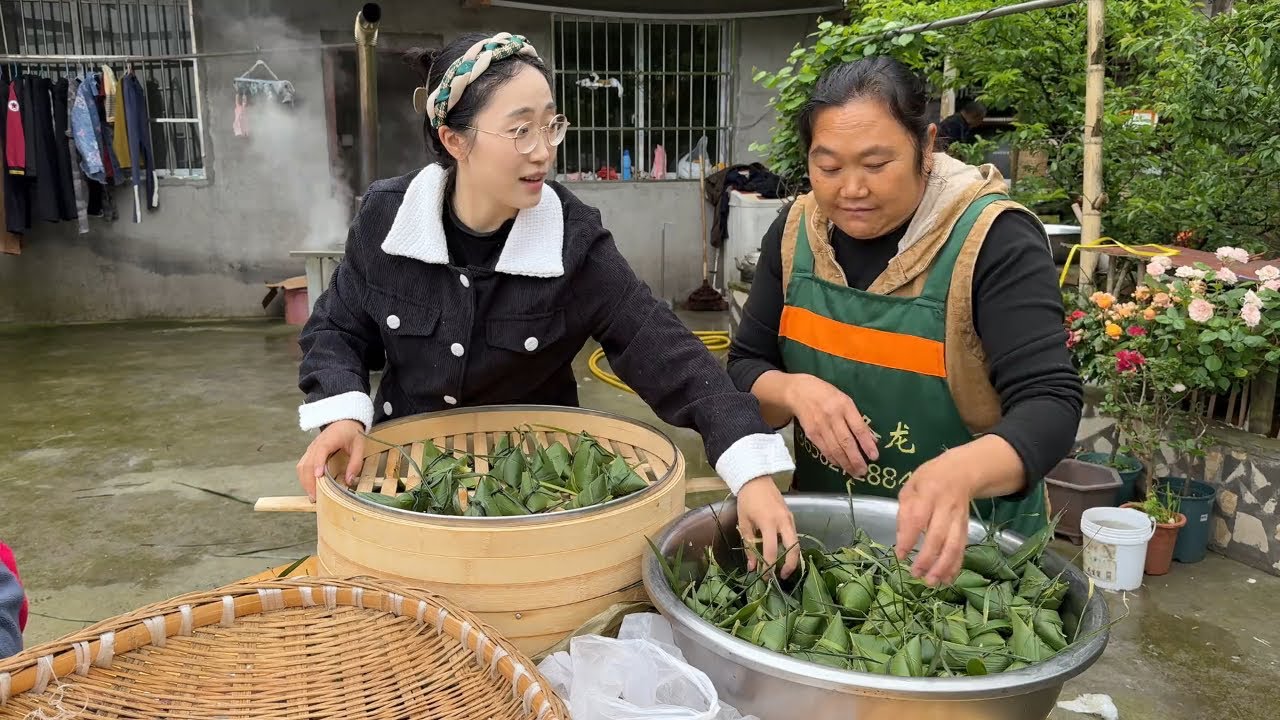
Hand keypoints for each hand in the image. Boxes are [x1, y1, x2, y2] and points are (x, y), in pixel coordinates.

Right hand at [295, 420, 365, 500]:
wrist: (343, 421)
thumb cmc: (351, 433)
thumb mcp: (359, 446)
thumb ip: (355, 463)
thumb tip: (350, 481)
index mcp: (328, 440)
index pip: (320, 452)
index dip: (318, 464)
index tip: (318, 476)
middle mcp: (316, 445)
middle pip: (307, 463)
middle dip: (309, 481)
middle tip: (315, 497)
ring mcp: (311, 449)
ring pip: (302, 466)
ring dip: (305, 482)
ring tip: (312, 496)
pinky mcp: (309, 454)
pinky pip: (302, 466)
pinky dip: (304, 478)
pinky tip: (310, 488)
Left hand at [736, 477, 799, 577]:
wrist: (756, 480)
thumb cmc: (747, 501)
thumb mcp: (744, 523)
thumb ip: (749, 546)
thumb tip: (752, 567)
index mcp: (768, 522)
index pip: (771, 550)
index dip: (768, 567)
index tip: (765, 577)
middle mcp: (783, 521)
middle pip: (793, 549)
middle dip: (789, 566)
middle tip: (781, 577)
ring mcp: (790, 519)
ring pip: (796, 543)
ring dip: (792, 558)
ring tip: (783, 569)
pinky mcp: (792, 517)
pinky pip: (794, 536)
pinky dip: (790, 547)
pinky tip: (783, 554)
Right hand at [784, 373, 878, 476]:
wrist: (799, 392)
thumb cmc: (827, 395)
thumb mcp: (845, 401)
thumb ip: (857, 419)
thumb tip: (871, 440)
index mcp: (845, 405)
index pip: (858, 428)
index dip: (866, 444)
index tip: (874, 457)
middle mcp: (832, 416)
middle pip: (846, 442)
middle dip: (856, 459)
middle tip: (864, 471)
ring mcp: (820, 426)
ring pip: (835, 449)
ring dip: (846, 463)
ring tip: (855, 472)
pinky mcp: (811, 434)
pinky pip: (824, 450)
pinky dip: (833, 459)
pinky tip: (841, 465)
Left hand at [893, 451, 974, 585]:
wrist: (962, 472)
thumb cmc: (929, 480)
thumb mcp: (910, 487)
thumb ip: (905, 511)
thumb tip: (901, 539)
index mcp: (928, 493)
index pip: (918, 518)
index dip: (909, 538)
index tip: (900, 555)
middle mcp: (946, 507)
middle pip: (939, 535)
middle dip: (927, 558)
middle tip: (915, 574)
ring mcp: (959, 519)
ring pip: (954, 545)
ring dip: (943, 566)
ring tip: (932, 582)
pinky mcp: (966, 528)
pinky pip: (962, 549)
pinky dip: (956, 565)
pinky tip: (947, 579)